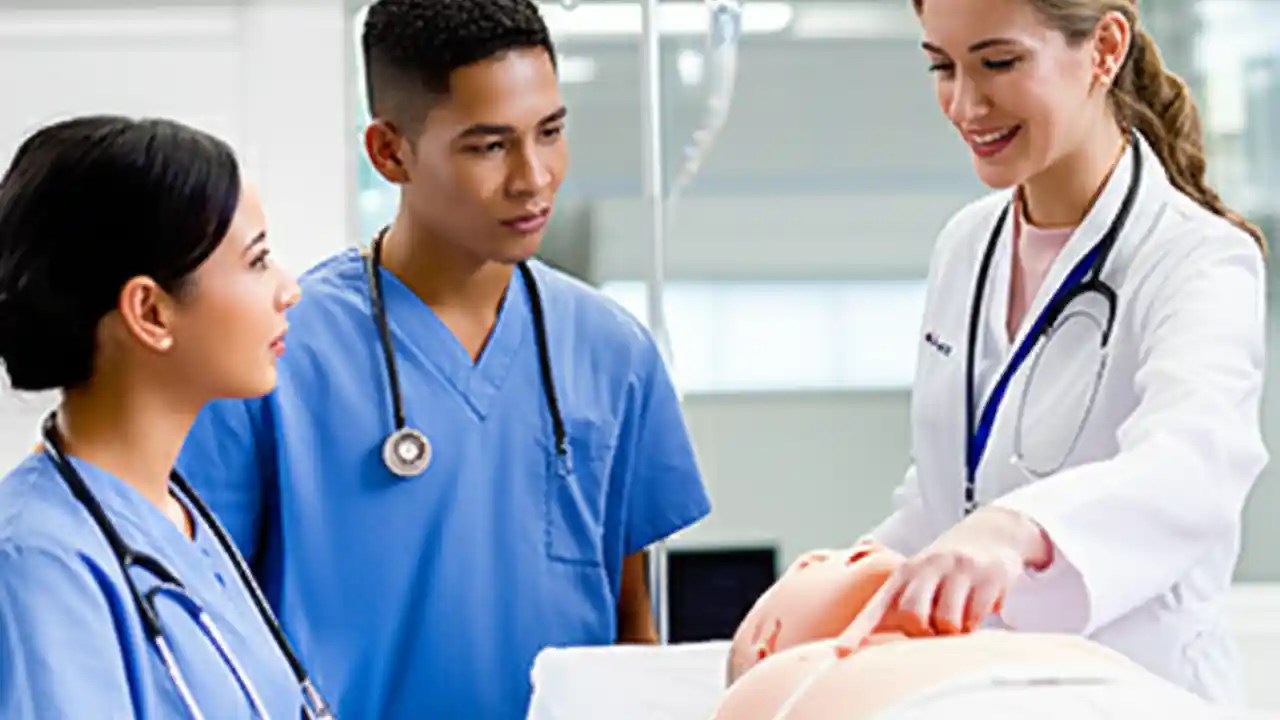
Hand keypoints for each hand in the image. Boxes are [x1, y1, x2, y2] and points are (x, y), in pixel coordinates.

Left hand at [833, 507, 1050, 654]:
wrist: (991, 533)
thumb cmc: (948, 570)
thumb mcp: (920, 580)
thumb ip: (903, 609)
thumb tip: (887, 655)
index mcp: (903, 574)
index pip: (875, 608)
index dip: (856, 632)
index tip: (839, 654)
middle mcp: (926, 567)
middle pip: (912, 617)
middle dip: (925, 632)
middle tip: (938, 626)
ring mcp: (957, 569)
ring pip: (947, 622)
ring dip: (955, 630)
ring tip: (962, 615)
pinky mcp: (987, 575)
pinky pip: (976, 617)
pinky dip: (977, 622)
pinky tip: (980, 605)